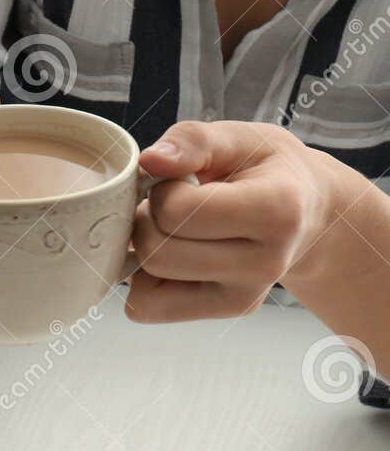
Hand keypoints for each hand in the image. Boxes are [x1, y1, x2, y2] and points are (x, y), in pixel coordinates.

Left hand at [127, 120, 339, 322]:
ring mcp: (246, 296)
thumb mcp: (241, 138)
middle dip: (147, 223)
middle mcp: (266, 263)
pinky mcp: (225, 312)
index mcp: (276, 210)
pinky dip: (143, 284)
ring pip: (147, 287)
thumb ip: (194, 140)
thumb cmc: (269, 171)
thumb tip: (150, 160)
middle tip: (168, 206)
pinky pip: (147, 308)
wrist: (307, 213)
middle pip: (158, 253)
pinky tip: (170, 256)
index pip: (178, 212)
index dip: (162, 192)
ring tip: (172, 229)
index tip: (179, 182)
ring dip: (143, 253)